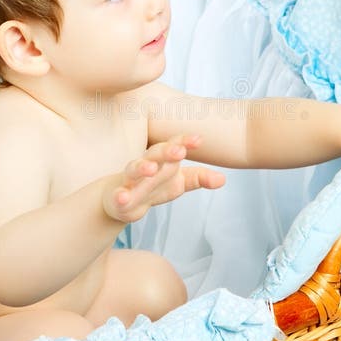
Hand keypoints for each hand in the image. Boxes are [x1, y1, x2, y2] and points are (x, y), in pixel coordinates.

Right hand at [103, 134, 225, 222]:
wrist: (118, 200)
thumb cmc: (152, 186)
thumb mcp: (176, 183)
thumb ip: (198, 179)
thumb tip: (223, 179)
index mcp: (161, 160)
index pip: (173, 146)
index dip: (185, 142)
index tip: (199, 140)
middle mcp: (144, 165)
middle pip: (155, 154)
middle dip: (167, 152)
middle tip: (180, 151)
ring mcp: (129, 180)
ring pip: (134, 170)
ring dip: (142, 168)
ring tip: (151, 168)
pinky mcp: (117, 198)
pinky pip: (118, 196)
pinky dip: (120, 196)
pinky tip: (123, 197)